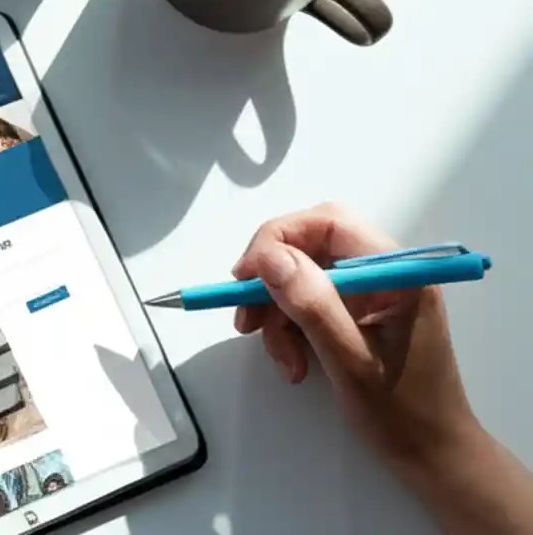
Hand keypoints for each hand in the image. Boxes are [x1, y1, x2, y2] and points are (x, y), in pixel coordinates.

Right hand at [232, 204, 532, 533]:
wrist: (434, 455)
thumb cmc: (402, 413)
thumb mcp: (350, 361)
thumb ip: (311, 304)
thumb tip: (268, 257)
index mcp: (398, 272)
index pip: (328, 222)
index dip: (277, 239)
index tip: (244, 279)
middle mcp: (387, 272)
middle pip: (312, 244)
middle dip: (273, 277)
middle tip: (246, 315)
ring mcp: (374, 291)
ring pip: (304, 275)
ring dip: (279, 313)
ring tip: (283, 360)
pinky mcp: (361, 312)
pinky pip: (312, 301)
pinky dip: (292, 327)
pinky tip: (295, 363)